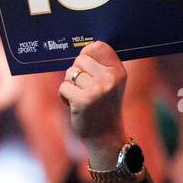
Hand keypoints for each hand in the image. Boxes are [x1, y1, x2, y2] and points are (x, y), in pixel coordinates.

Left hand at [58, 41, 126, 164]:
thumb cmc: (103, 106)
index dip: (87, 54)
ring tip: (81, 98)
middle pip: (80, 59)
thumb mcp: (110, 83)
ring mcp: (97, 90)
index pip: (98, 46)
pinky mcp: (83, 100)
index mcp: (119, 71)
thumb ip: (100, 65)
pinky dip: (64, 97)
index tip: (88, 68)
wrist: (106, 136)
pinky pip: (63, 87)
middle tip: (85, 89)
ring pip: (70, 73)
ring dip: (70, 86)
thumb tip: (84, 46)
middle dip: (77, 73)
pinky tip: (75, 106)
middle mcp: (110, 78)